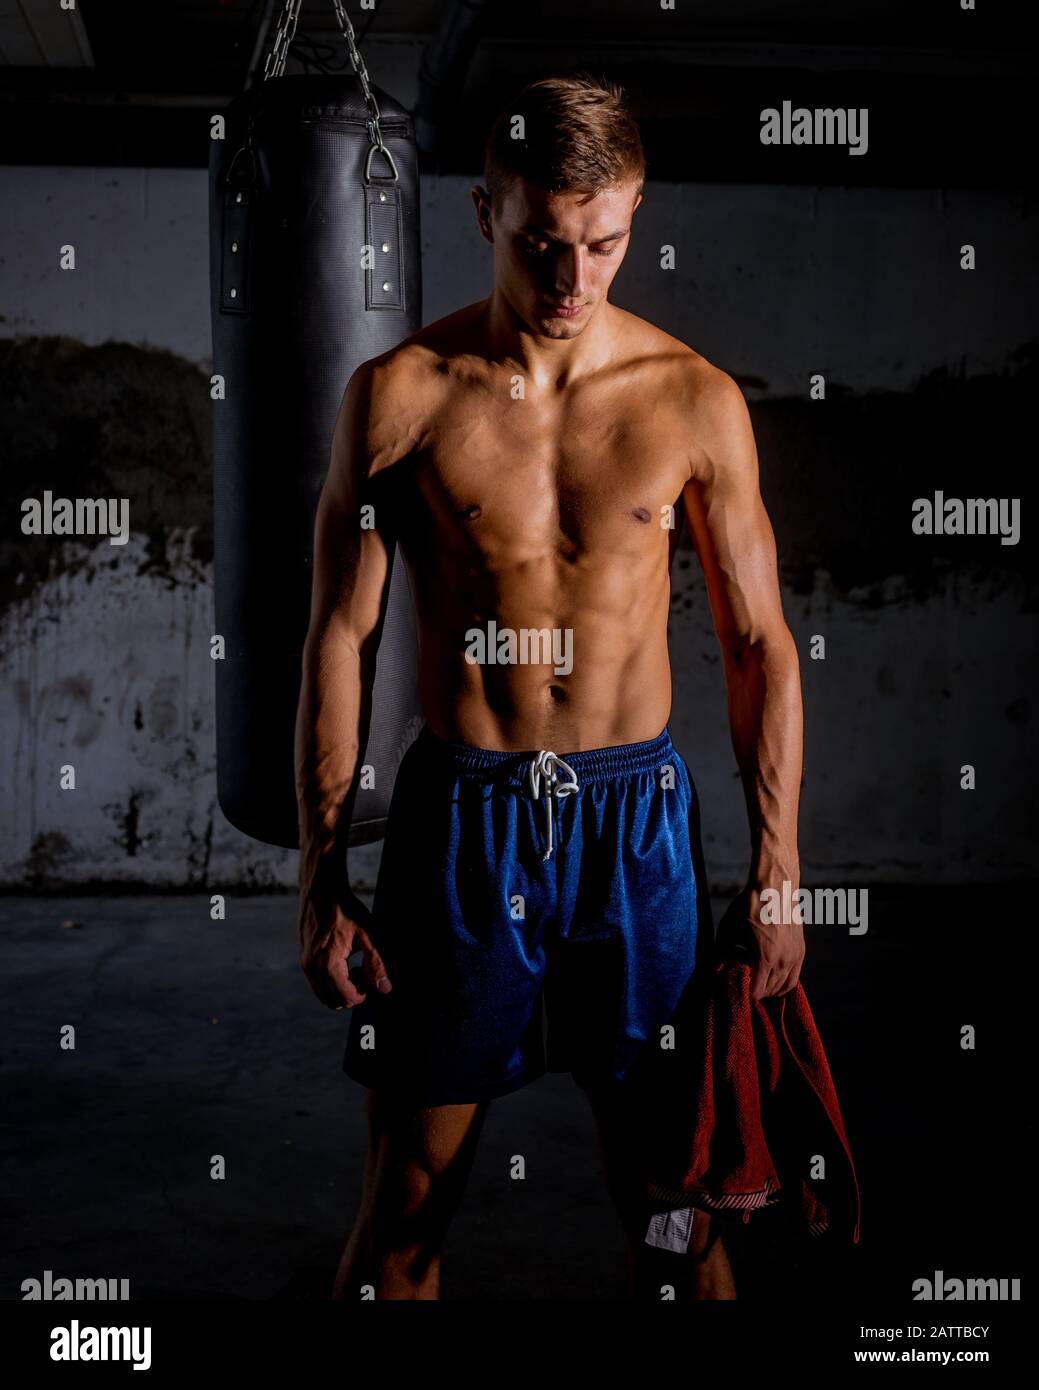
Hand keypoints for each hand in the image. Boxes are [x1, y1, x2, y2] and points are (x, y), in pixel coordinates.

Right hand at [298, 884, 391, 1010]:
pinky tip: (343, 959)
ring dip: (341, 988)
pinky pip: (317, 981)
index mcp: (328, 964)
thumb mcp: (368, 934)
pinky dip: (331, 980)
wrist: (321, 889)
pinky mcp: (303, 957)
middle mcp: (312, 968)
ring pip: (323, 994)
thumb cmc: (346, 908)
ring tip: (354, 966)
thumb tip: (384, 989)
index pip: (347, 997)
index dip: (364, 993)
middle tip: (363, 971)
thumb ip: (376, 963)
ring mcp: (305, 963)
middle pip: (333, 1001)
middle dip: (351, 992)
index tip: (371, 975)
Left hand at [715, 885, 804, 1000]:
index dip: (745, 994)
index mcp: (765, 957)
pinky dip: (783, 985)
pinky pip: (794, 979)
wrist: (775, 888)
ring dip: (768, 989)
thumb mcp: (729, 928)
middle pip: (769, 992)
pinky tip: (771, 981)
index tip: (735, 988)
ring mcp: (794, 957)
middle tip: (743, 982)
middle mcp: (783, 961)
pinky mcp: (801, 952)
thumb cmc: (749, 906)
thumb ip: (721, 950)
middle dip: (755, 991)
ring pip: (783, 988)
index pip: (757, 992)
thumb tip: (714, 965)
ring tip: (756, 982)